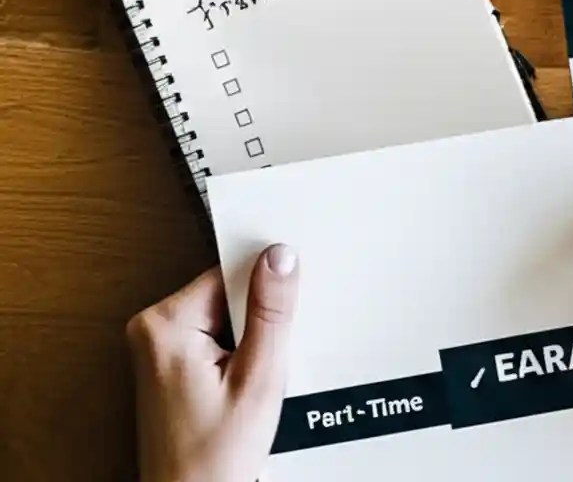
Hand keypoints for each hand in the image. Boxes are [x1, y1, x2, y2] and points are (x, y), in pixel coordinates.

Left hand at [127, 244, 299, 481]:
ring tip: (247, 381)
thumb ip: (270, 312)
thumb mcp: (259, 377)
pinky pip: (213, 335)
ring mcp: (155, 346)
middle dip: (257, 322)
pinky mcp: (165, 362)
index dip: (265, 296)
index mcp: (166, 324)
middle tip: (261, 364)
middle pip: (227, 293)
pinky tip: (239, 386)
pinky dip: (236, 355)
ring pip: (224, 316)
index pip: (231, 273)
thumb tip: (280, 257)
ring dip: (248, 341)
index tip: (277, 324)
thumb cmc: (214, 457)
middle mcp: (151, 328)